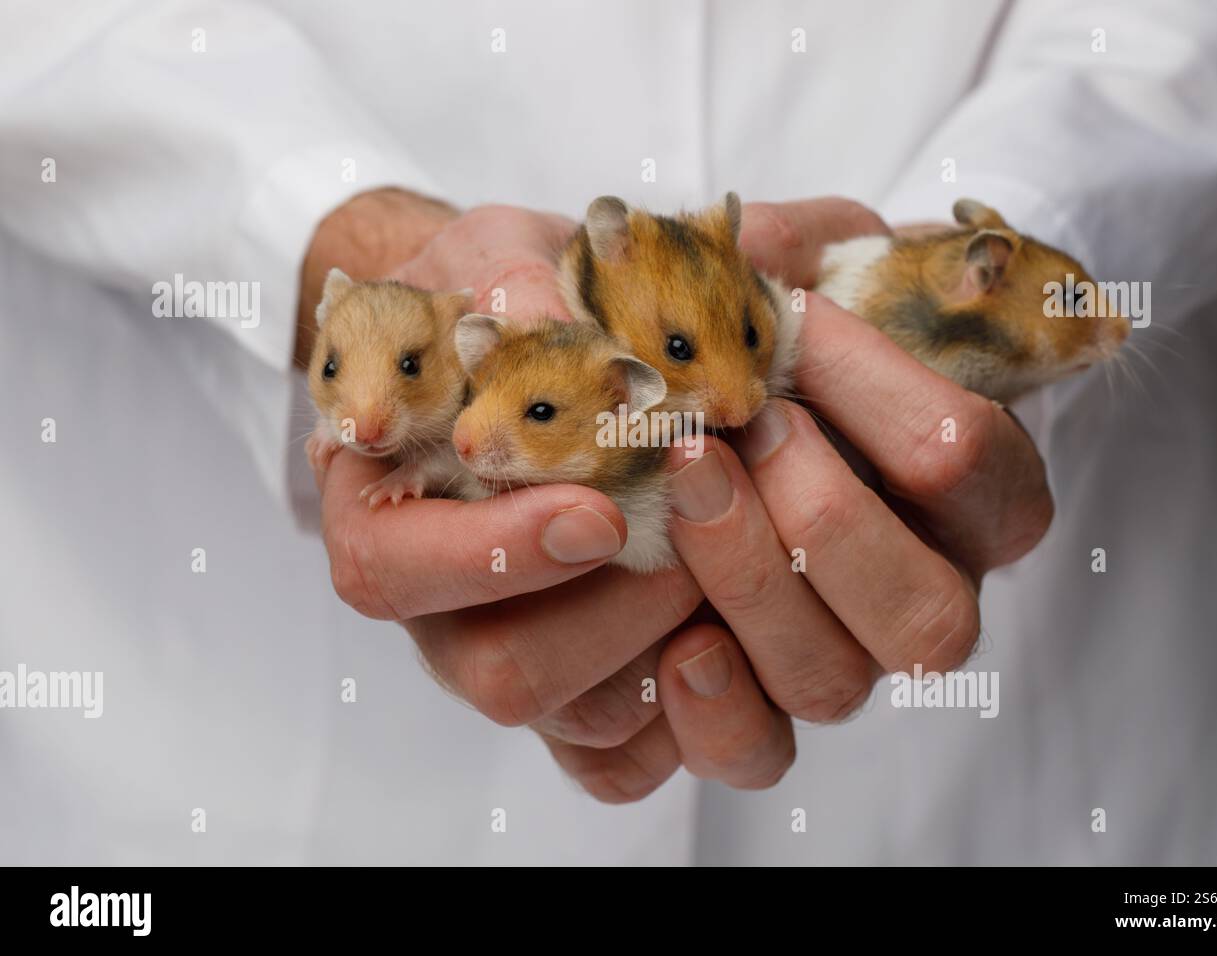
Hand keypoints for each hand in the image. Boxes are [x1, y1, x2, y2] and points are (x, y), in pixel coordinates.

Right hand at [305, 193, 705, 800]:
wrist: (538, 333)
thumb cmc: (504, 298)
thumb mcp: (498, 256)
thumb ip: (514, 283)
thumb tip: (547, 323)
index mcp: (383, 508)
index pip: (392, 570)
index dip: (489, 555)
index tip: (599, 512)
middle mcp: (444, 605)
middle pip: (494, 673)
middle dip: (612, 610)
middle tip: (697, 533)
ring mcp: (516, 652)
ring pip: (577, 721)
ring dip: (667, 649)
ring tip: (730, 558)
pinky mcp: (587, 689)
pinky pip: (625, 759)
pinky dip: (689, 715)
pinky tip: (731, 629)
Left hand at [653, 201, 1053, 781]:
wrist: (637, 413)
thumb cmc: (718, 330)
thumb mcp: (757, 263)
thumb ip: (780, 245)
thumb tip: (756, 247)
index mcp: (960, 488)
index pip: (966, 456)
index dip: (879, 387)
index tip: (789, 317)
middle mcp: (912, 590)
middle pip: (927, 613)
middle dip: (826, 515)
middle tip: (733, 431)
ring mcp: (830, 657)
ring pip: (835, 683)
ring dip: (753, 584)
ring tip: (682, 488)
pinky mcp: (741, 708)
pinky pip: (753, 755)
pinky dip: (715, 718)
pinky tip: (673, 647)